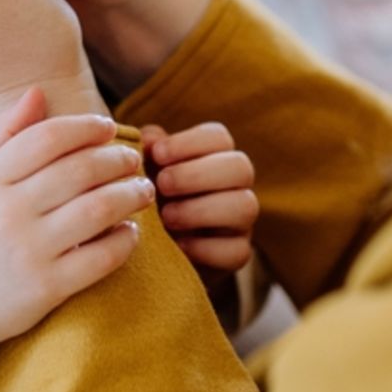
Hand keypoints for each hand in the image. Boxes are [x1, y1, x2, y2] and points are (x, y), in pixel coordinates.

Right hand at [0, 90, 155, 351]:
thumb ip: (2, 135)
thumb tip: (37, 92)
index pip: (48, 138)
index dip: (86, 126)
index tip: (108, 127)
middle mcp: (6, 214)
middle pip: (80, 170)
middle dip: (118, 159)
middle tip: (133, 159)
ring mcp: (28, 253)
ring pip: (99, 209)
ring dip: (131, 194)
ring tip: (143, 189)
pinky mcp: (48, 288)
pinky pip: (102, 256)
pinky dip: (126, 239)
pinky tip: (131, 230)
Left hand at [140, 122, 257, 271]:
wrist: (156, 250)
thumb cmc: (150, 198)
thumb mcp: (144, 171)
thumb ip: (146, 152)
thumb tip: (149, 140)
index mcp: (215, 156)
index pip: (219, 137)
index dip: (190, 142)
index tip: (157, 154)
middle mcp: (236, 186)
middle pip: (240, 167)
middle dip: (197, 174)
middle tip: (161, 185)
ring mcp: (241, 221)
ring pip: (246, 206)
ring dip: (201, 210)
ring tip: (166, 217)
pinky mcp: (237, 255)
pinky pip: (238, 250)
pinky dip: (206, 248)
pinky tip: (177, 246)